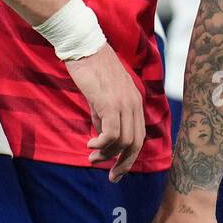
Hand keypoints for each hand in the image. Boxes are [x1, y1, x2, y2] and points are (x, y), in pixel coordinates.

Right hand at [64, 43, 144, 180]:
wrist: (83, 46)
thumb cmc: (89, 67)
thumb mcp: (100, 95)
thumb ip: (103, 115)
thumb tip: (100, 136)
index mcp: (134, 101)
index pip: (139, 136)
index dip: (129, 157)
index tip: (117, 170)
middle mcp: (134, 103)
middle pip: (136, 143)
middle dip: (124, 163)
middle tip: (111, 176)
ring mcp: (124, 103)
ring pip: (123, 141)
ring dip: (106, 155)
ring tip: (91, 156)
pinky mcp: (110, 104)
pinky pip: (112, 134)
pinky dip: (102, 145)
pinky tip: (90, 144)